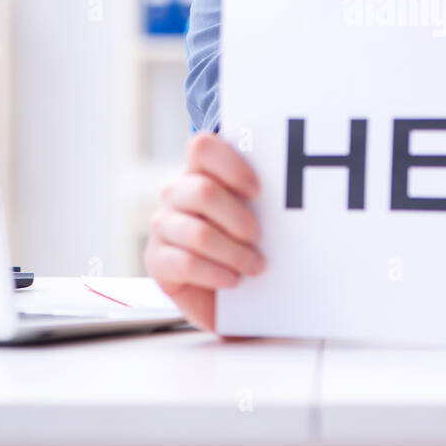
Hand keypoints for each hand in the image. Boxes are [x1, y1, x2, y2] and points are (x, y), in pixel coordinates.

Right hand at [144, 130, 265, 333]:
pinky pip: (187, 263)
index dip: (231, 166)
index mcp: (199, 173)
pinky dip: (217, 274)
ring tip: (255, 267)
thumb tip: (289, 200)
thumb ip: (258, 200)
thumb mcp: (254, 218)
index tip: (258, 192)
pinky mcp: (156, 261)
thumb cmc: (246, 247)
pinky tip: (234, 280)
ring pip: (199, 233)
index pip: (202, 147)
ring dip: (234, 253)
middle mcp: (175, 194)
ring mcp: (162, 226)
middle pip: (202, 191)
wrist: (224, 298)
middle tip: (259, 239)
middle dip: (239, 219)